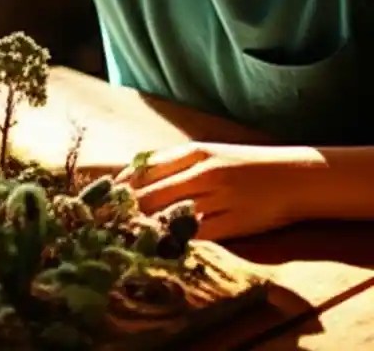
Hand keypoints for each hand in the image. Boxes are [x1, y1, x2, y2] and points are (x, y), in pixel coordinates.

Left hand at [115, 142, 320, 240]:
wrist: (296, 176)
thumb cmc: (245, 165)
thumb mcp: (208, 154)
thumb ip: (172, 163)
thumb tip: (129, 176)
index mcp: (195, 153)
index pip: (144, 170)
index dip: (119, 187)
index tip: (101, 199)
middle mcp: (204, 173)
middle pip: (151, 195)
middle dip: (126, 211)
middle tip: (105, 224)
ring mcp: (220, 198)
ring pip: (170, 215)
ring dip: (146, 227)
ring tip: (126, 236)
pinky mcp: (234, 222)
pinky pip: (197, 234)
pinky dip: (176, 240)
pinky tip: (162, 245)